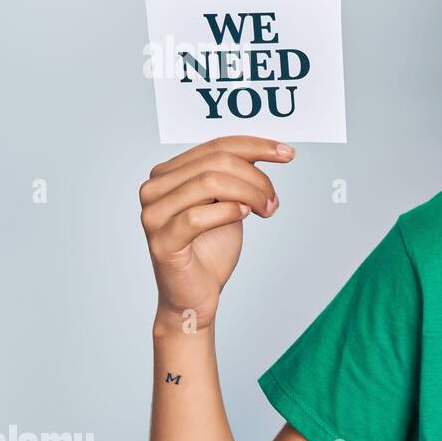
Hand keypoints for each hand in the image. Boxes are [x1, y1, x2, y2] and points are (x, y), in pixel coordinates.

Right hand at [140, 136, 294, 332]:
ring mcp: (153, 214)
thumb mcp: (229, 202)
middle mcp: (154, 188)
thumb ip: (236, 175)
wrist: (196, 295)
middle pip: (216, 162)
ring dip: (249, 194)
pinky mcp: (161, 240)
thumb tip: (264, 150)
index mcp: (168, 173)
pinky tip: (244, 216)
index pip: (216, 145)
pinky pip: (198, 216)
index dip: (256, 146)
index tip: (288, 153)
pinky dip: (229, 212)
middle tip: (274, 200)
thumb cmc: (211, 248)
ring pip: (209, 183)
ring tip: (266, 210)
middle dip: (256, 178)